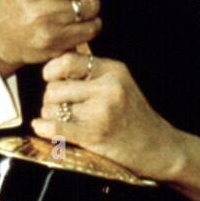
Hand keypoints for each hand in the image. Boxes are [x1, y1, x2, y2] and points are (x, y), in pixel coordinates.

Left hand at [32, 52, 185, 181]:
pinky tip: (41, 128)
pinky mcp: (95, 133)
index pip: (68, 61)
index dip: (51, 70)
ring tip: (63, 121)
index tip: (50, 78)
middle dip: (51, 99)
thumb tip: (64, 54)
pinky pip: (56, 127)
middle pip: (55, 87)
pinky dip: (43, 128)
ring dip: (50, 117)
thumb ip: (94, 70)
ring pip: (52, 108)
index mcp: (113, 70)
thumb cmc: (135, 116)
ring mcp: (102, 111)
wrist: (158, 146)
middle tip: (60, 107)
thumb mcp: (121, 82)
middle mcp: (108, 87)